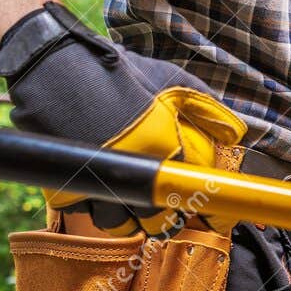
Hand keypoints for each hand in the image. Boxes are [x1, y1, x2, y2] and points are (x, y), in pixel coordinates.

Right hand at [0, 2, 245, 234]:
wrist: (54, 65)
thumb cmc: (117, 72)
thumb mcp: (170, 78)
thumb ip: (205, 106)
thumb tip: (237, 133)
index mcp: (163, 147)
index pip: (190, 191)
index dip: (195, 199)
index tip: (197, 200)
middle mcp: (133, 171)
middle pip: (157, 221)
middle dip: (163, 218)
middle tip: (163, 207)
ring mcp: (97, 183)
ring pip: (119, 225)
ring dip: (127, 218)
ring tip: (130, 202)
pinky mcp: (64, 187)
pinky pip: (84, 215)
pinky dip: (94, 208)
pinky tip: (100, 192)